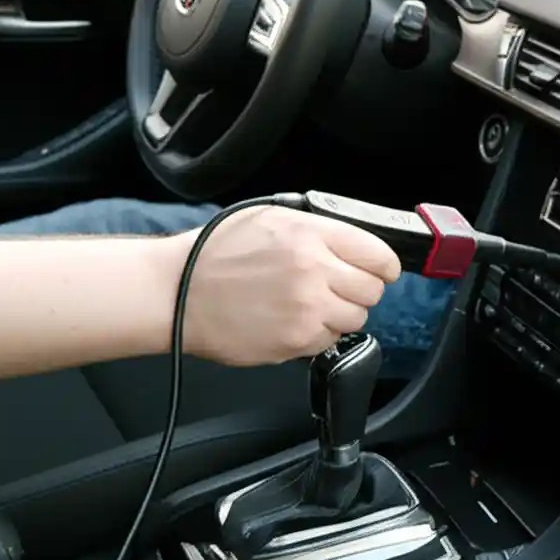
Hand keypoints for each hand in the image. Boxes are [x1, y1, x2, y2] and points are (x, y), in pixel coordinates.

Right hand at [161, 205, 401, 365]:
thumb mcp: (271, 219)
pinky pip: (329, 339)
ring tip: (308, 304)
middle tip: (336, 288)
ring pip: (356, 318)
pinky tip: (290, 320)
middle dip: (359, 289)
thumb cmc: (216, 253)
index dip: (384, 265)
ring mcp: (308, 308)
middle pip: (373, 290)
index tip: (381, 270)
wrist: (175, 293)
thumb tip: (358, 244)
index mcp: (311, 234)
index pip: (379, 254)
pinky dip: (317, 334)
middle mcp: (314, 270)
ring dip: (339, 313)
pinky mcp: (297, 340)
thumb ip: (319, 229)